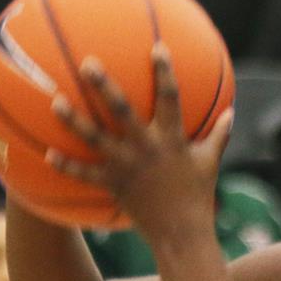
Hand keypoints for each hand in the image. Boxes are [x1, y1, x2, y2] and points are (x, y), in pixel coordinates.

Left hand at [46, 44, 232, 239]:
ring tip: (55, 101)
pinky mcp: (114, 185)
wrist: (182, 233)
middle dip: (104, 85)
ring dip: (74, 120)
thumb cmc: (197, 196)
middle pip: (122, 110)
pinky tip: (48, 154)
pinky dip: (67, 165)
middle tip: (87, 63)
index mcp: (172, 139)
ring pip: (96, 138)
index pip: (170, 98)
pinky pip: (86, 173)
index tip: (157, 47)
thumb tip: (232, 113)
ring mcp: (127, 166)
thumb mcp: (210, 163)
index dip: (164, 71)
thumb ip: (219, 135)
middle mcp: (147, 148)